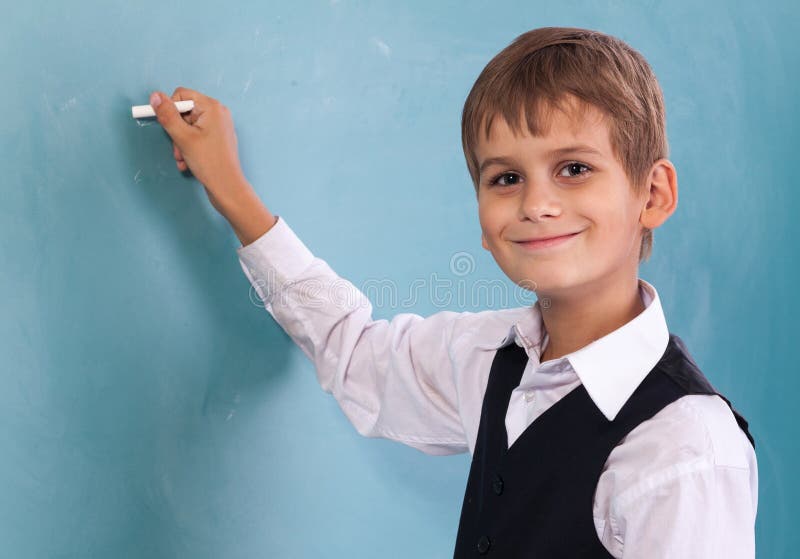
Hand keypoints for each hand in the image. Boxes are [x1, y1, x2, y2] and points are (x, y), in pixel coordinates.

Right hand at [149, 87, 250, 213]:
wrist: (227, 187)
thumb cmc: (209, 162)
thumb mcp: (182, 137)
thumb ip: (167, 115)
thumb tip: (155, 96)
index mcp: (212, 107)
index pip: (181, 95)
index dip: (170, 109)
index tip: (167, 126)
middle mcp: (218, 113)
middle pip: (184, 112)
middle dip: (176, 131)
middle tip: (178, 148)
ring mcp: (219, 126)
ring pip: (188, 127)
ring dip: (180, 143)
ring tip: (183, 158)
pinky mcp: (217, 138)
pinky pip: (196, 136)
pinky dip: (189, 148)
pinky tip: (188, 162)